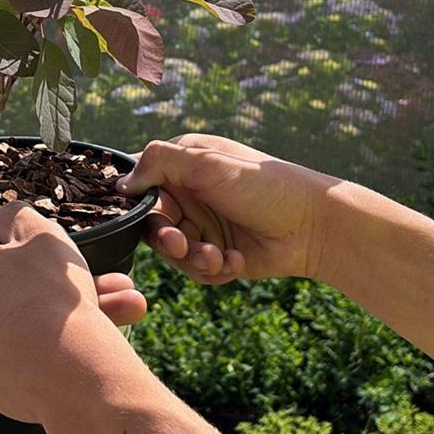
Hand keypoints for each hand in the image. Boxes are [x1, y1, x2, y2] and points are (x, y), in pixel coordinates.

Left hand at [0, 204, 140, 421]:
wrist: (72, 371)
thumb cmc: (52, 296)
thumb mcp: (43, 237)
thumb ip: (18, 219)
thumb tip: (6, 221)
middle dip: (21, 289)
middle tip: (68, 286)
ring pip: (2, 326)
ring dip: (39, 319)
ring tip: (106, 308)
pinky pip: (7, 359)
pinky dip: (36, 351)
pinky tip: (77, 344)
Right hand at [117, 134, 331, 283]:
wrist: (312, 226)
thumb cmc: (263, 184)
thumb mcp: (206, 162)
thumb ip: (158, 162)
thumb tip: (121, 183)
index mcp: (184, 165)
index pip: (142, 185)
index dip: (139, 205)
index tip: (150, 215)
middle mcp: (190, 195)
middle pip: (152, 224)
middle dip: (167, 238)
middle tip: (181, 243)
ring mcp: (204, 226)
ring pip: (173, 253)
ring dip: (193, 257)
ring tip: (217, 257)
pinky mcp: (218, 255)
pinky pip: (196, 270)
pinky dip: (214, 269)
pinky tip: (237, 261)